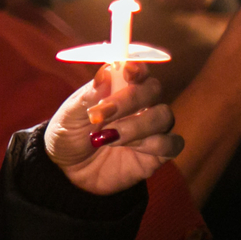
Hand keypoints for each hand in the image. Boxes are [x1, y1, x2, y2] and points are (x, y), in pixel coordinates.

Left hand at [46, 63, 180, 195]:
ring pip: (164, 116)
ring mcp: (150, 128)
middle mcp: (139, 105)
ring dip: (136, 125)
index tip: (127, 70)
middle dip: (130, 99)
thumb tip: (105, 72)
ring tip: (108, 136)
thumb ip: (88, 96)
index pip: (136, 69)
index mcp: (117, 88)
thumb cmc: (68, 136)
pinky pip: (172, 143)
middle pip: (153, 89)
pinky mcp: (157, 153)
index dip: (136, 67)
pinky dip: (153, 144)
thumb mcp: (69, 117)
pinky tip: (129, 148)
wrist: (68, 172)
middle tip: (103, 113)